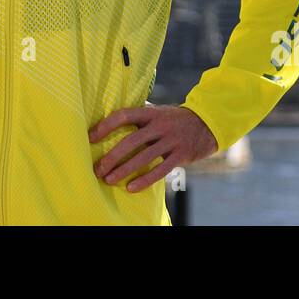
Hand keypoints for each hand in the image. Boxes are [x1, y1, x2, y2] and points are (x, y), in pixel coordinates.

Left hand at [89, 104, 218, 191]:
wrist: (207, 124)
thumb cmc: (174, 119)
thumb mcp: (158, 111)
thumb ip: (140, 113)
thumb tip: (112, 113)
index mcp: (151, 113)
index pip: (124, 115)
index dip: (106, 126)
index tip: (91, 138)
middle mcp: (160, 125)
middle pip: (131, 141)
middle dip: (112, 156)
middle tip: (97, 168)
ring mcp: (171, 140)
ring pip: (143, 158)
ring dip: (123, 170)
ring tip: (108, 179)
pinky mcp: (180, 155)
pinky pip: (160, 170)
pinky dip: (144, 180)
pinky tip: (131, 188)